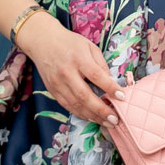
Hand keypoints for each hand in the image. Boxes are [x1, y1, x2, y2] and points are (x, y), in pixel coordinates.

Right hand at [19, 10, 122, 124]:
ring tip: (107, 123)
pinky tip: (92, 118)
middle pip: (84, 95)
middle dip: (101, 110)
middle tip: (115, 119)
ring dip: (93, 116)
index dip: (109, 87)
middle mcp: (66, 72)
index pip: (96, 75)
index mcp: (78, 58)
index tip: (122, 97)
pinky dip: (81, 114)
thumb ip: (101, 64)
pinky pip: (68, 106)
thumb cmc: (69, 43)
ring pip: (76, 105)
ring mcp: (58, 83)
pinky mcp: (52, 90)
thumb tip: (111, 83)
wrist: (42, 41)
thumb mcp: (89, 46)